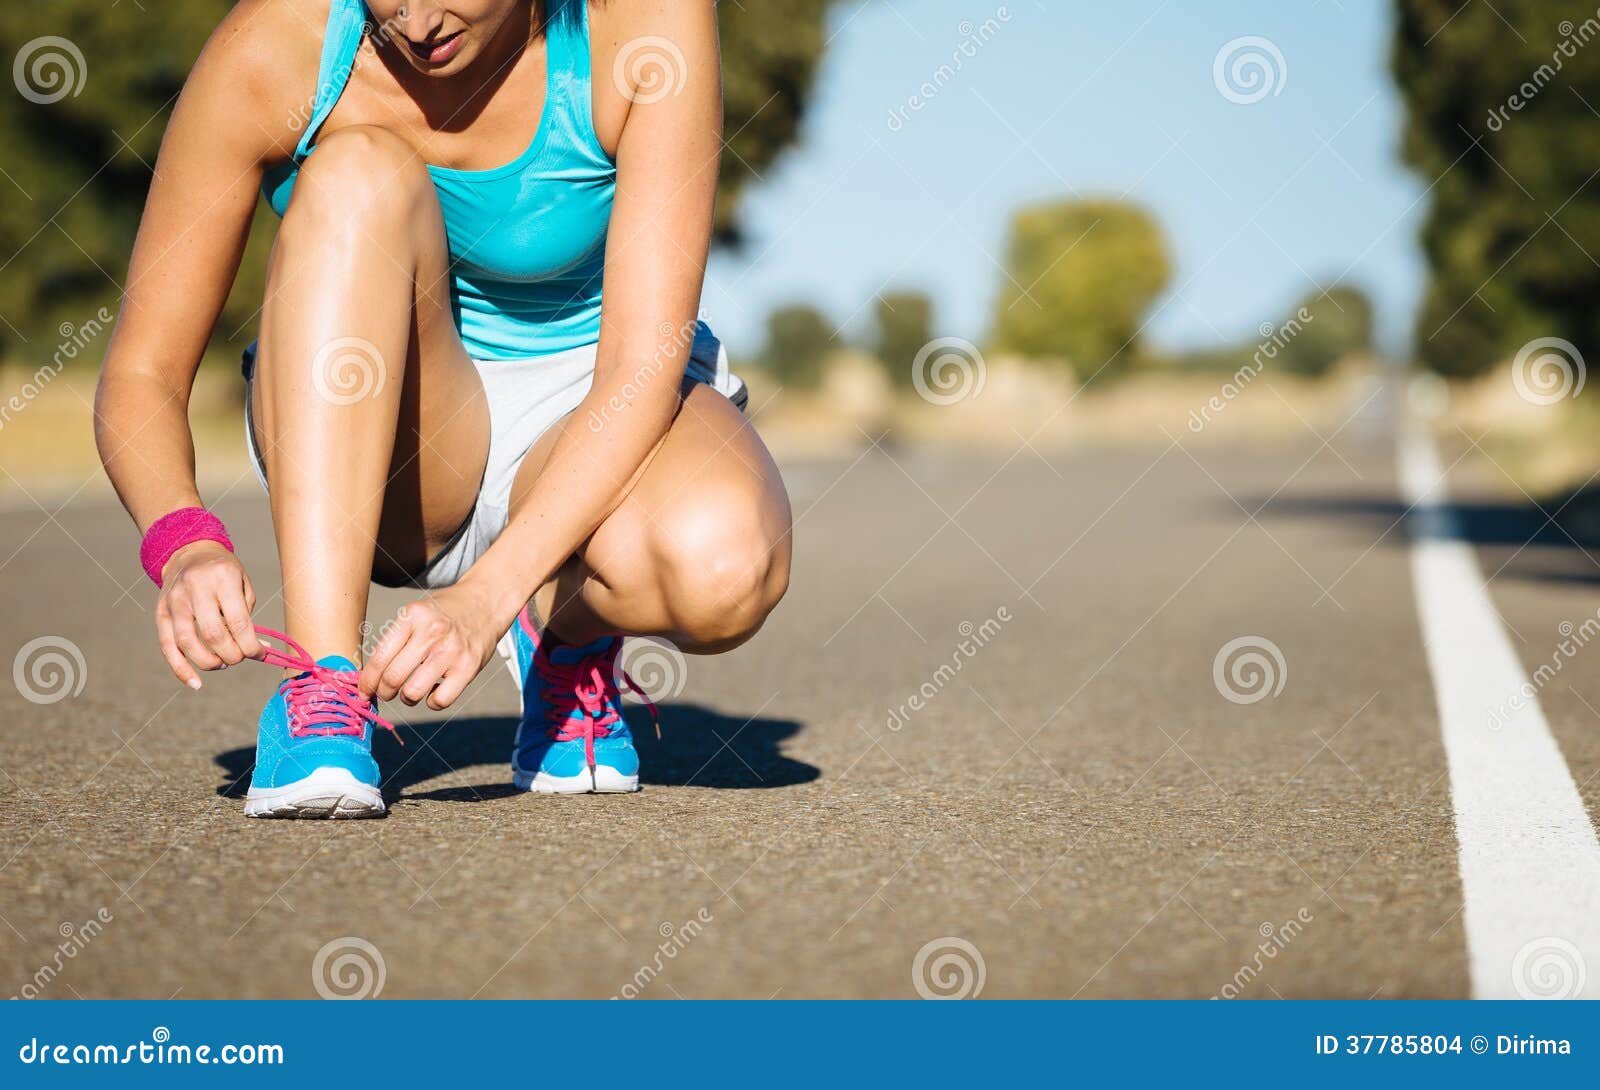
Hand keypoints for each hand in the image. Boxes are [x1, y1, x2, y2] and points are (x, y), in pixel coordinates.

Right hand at [155, 540, 261, 688]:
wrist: (189, 552)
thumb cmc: (224, 573)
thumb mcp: (243, 584)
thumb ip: (248, 617)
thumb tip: (260, 650)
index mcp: (222, 578)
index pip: (238, 622)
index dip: (251, 645)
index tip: (260, 654)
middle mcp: (195, 589)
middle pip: (213, 634)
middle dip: (232, 655)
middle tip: (240, 657)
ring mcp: (174, 601)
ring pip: (187, 642)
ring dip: (208, 662)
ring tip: (222, 663)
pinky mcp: (160, 612)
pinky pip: (167, 646)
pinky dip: (180, 669)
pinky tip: (195, 683)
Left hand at [359, 579, 508, 709]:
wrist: (485, 602)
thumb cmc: (445, 612)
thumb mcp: (417, 613)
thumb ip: (396, 639)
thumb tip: (370, 677)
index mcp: (412, 616)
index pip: (379, 658)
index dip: (367, 681)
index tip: (364, 691)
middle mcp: (431, 632)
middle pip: (392, 678)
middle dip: (384, 692)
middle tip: (386, 692)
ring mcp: (451, 651)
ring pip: (412, 693)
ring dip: (407, 698)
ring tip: (411, 691)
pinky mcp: (469, 668)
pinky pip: (440, 701)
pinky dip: (432, 701)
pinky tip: (434, 690)